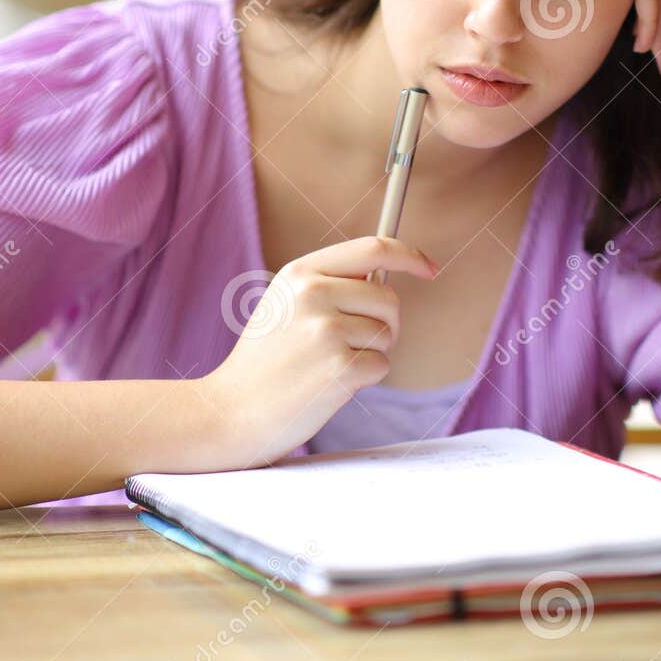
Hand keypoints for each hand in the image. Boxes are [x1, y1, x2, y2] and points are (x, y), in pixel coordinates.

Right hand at [203, 235, 439, 468]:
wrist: (231, 412)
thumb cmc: (265, 363)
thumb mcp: (284, 305)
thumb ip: (328, 284)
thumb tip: (386, 275)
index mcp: (300, 272)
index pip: (372, 249)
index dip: (409, 255)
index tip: (430, 268)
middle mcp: (313, 293)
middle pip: (388, 298)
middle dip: (386, 324)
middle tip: (355, 345)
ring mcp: (326, 330)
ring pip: (386, 333)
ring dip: (370, 353)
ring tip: (330, 365)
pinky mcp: (339, 367)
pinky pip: (380, 365)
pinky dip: (364, 379)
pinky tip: (329, 385)